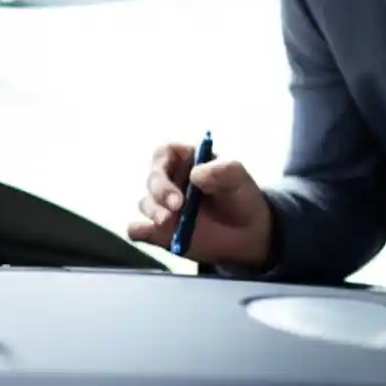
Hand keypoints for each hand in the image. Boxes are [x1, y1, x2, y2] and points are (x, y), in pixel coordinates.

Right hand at [127, 143, 272, 268]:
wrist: (248, 232)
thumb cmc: (240, 196)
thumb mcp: (239, 178)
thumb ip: (223, 170)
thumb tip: (196, 175)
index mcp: (185, 160)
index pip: (163, 153)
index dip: (163, 162)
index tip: (177, 176)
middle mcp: (169, 181)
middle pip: (152, 179)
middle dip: (161, 191)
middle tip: (177, 205)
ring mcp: (163, 207)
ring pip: (145, 203)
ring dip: (153, 211)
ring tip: (168, 222)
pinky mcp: (160, 232)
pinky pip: (138, 230)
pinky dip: (137, 230)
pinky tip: (141, 232)